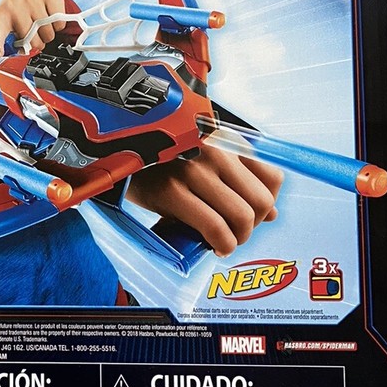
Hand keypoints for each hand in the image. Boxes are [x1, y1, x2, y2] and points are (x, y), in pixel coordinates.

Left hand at [0, 0, 66, 59]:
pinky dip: (58, 25)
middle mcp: (15, 3)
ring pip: (47, 32)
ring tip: (41, 27)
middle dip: (36, 43)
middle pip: (32, 40)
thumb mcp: (6, 26)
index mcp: (1, 14)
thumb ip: (9, 43)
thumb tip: (22, 52)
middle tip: (33, 35)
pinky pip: (59, 22)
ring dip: (47, 35)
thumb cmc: (16, 11)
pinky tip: (50, 18)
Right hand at [127, 145, 283, 257]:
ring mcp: (194, 169)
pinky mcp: (172, 191)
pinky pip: (215, 228)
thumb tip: (273, 213)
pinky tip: (215, 247)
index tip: (252, 217)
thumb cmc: (162, 163)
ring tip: (224, 243)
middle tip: (236, 235)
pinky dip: (223, 244)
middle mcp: (215, 149)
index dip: (268, 205)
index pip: (273, 177)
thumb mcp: (202, 162)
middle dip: (253, 227)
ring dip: (238, 239)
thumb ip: (238, 181)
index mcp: (225, 138)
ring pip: (243, 216)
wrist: (113, 157)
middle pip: (262, 200)